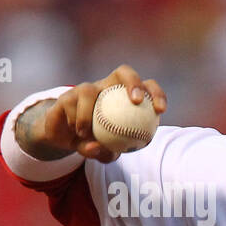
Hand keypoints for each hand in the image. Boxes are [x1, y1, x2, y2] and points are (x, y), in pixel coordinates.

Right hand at [18, 65, 167, 162]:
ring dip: (88, 114)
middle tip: (137, 101)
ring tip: (87, 133)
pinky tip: (78, 133)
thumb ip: (106, 153)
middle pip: (125, 71)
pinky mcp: (66, 95)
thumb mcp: (104, 153)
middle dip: (134, 82)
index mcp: (125, 98)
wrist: (65, 138)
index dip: (157, 94)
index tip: (160, 110)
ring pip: (88, 90)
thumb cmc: (95, 143)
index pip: (147, 87)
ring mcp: (86, 89)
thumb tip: (98, 147)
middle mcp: (107, 88)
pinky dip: (76, 120)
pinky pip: (71, 104)